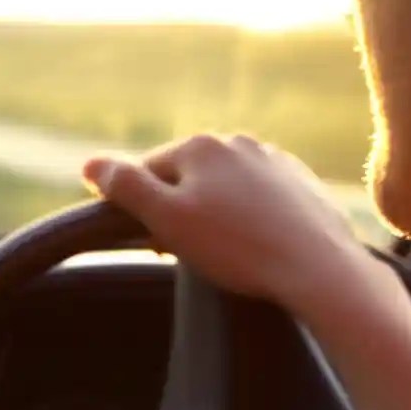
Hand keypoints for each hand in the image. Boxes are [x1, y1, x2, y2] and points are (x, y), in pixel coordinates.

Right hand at [83, 134, 398, 317]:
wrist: (320, 268)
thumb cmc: (239, 247)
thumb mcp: (167, 220)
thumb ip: (126, 187)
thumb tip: (91, 163)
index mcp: (199, 145)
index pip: (148, 172)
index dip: (144, 211)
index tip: (156, 244)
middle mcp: (238, 142)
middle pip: (189, 178)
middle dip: (182, 211)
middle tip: (192, 255)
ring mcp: (275, 160)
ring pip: (227, 188)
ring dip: (218, 215)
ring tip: (228, 256)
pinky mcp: (303, 184)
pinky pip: (261, 200)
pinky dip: (253, 220)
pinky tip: (259, 249)